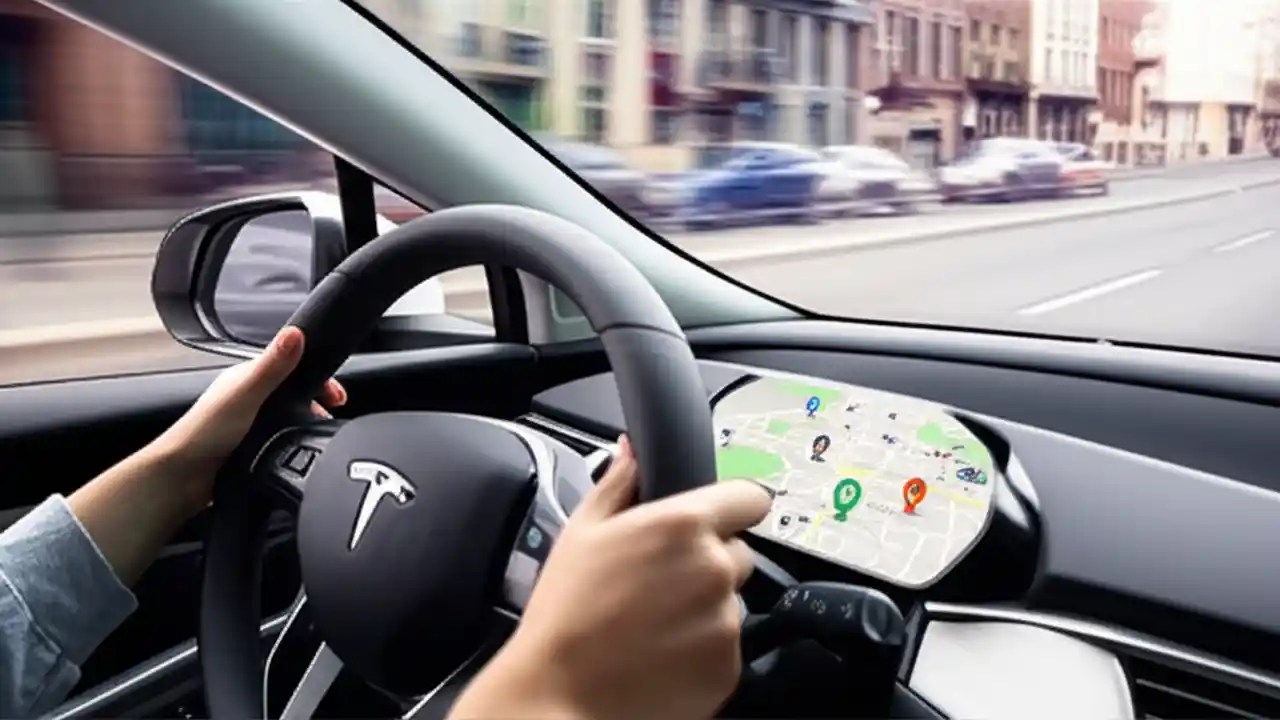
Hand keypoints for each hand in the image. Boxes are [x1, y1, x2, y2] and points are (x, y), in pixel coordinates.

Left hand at [150, 325, 345, 512]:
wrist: (184, 477)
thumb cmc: (205, 432)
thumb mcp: (246, 393)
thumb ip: (273, 365)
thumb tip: (296, 332)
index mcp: (248, 377)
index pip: (292, 365)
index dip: (318, 375)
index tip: (338, 394)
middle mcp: (250, 396)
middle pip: (294, 391)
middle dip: (318, 400)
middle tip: (334, 414)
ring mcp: (250, 422)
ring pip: (289, 414)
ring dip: (308, 421)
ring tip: (321, 434)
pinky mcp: (252, 445)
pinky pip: (282, 436)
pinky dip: (296, 439)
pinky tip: (300, 449)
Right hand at [450, 435, 771, 719]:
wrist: (560, 694)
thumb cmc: (565, 615)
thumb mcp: (581, 532)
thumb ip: (619, 482)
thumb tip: (634, 450)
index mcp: (683, 525)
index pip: (750, 498)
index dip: (732, 507)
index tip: (716, 519)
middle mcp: (714, 569)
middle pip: (738, 553)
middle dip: (709, 561)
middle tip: (661, 582)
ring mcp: (726, 621)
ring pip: (730, 601)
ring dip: (704, 607)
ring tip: (652, 623)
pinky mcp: (729, 667)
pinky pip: (726, 646)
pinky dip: (703, 649)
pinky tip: (659, 652)